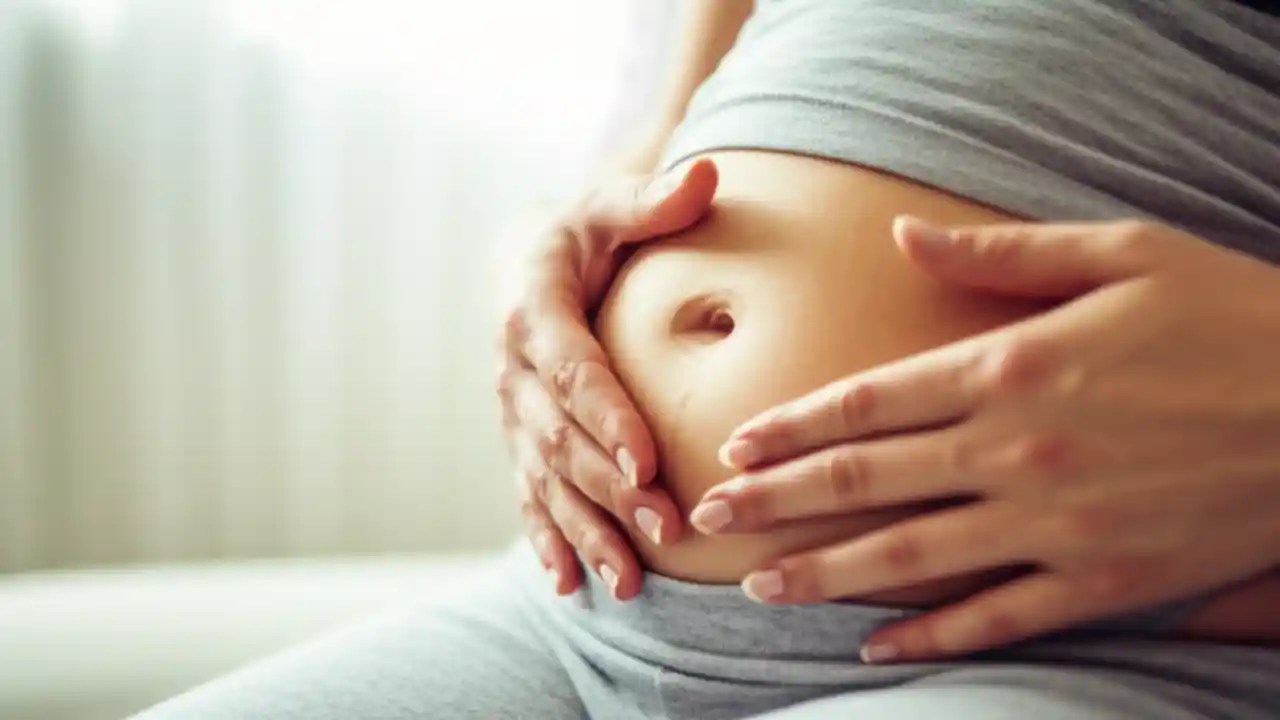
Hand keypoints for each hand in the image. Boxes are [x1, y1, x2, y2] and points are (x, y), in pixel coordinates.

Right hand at [497, 159, 717, 598]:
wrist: (526, 262)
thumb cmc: (585, 234)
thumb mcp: (609, 208)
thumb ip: (653, 201)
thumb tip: (708, 174)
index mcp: (533, 308)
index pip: (572, 367)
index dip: (606, 417)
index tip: (648, 462)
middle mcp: (514, 369)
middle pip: (562, 437)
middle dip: (610, 488)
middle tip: (665, 528)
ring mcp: (513, 413)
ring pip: (547, 479)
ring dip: (585, 530)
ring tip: (627, 581)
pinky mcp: (519, 441)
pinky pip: (528, 496)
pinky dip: (547, 540)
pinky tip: (569, 584)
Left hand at [693, 216, 1279, 659]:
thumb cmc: (1231, 318)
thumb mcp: (1121, 255)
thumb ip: (1001, 253)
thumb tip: (906, 235)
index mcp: (1011, 366)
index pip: (870, 402)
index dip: (793, 426)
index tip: (736, 445)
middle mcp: (1016, 451)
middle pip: (866, 482)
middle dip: (777, 502)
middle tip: (709, 520)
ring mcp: (1056, 524)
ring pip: (911, 557)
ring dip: (826, 573)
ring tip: (759, 584)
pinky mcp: (1103, 581)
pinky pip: (997, 619)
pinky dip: (931, 635)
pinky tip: (875, 644)